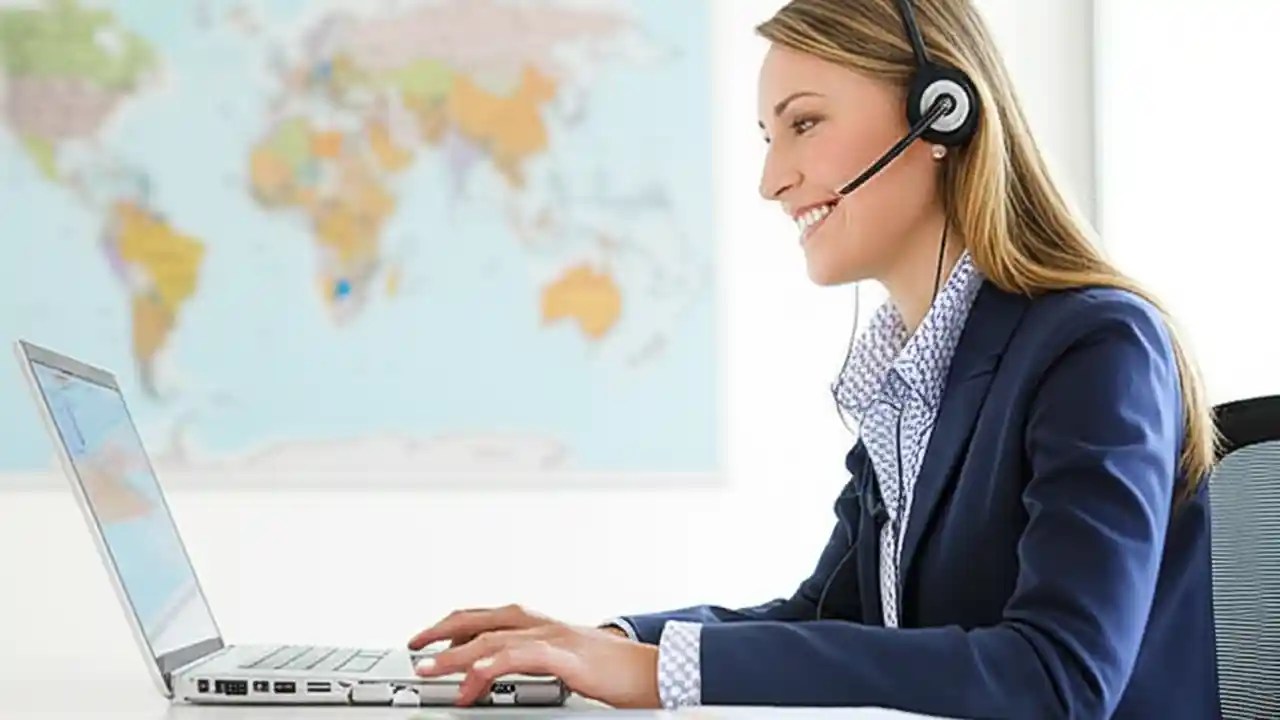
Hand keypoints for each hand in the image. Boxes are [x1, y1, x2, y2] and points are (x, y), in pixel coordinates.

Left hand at [407, 605, 659, 707]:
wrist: (654, 669)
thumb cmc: (612, 669)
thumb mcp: (564, 662)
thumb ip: (531, 661)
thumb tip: (494, 674)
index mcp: (540, 624)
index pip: (486, 616)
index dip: (451, 624)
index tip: (424, 638)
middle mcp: (542, 624)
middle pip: (482, 621)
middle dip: (442, 633)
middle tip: (414, 648)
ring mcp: (555, 638)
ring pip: (495, 639)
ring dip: (457, 654)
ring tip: (430, 668)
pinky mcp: (568, 658)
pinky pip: (525, 658)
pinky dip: (495, 664)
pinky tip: (474, 675)